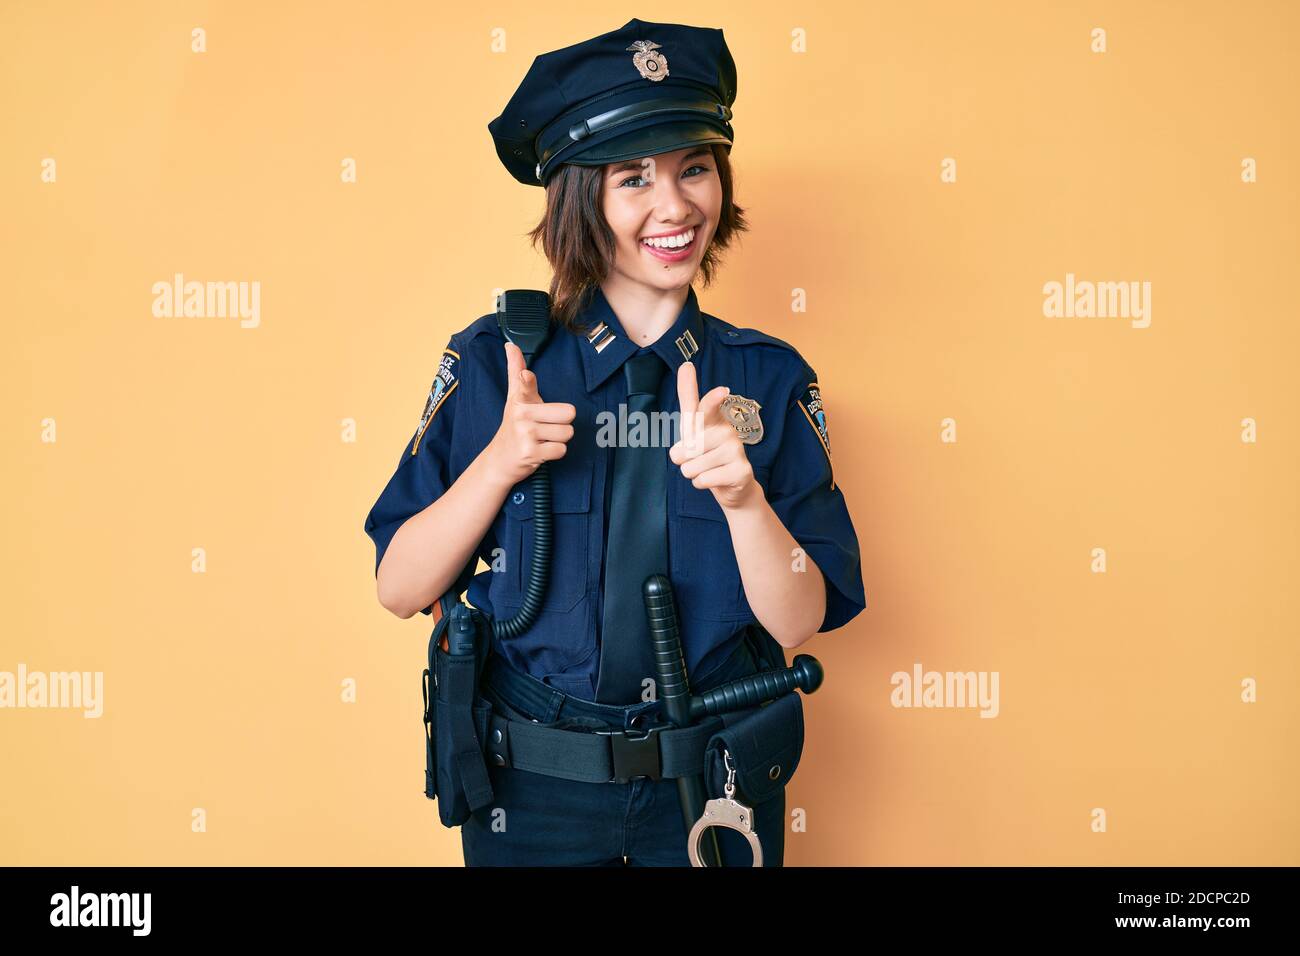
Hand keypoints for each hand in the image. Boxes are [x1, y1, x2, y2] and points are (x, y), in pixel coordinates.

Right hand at [486, 341, 576, 484]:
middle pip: (568, 413)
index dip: (526, 379)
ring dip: (558, 439)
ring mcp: (525, 434)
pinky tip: (541, 451)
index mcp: (520, 399)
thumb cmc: (514, 426)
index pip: (524, 383)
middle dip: (563, 423)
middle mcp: (521, 415)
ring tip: (542, 439)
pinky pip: (561, 449)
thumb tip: (510, 345)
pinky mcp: (530, 453)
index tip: (523, 373)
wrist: (499, 460)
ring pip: (567, 433)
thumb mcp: (515, 398)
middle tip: (546, 427)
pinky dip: (555, 453)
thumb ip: (516, 371)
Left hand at [669, 360, 757, 510]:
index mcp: (714, 419)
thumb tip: (686, 364)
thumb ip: (689, 398)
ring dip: (693, 473)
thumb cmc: (707, 452)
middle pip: (686, 448)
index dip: (713, 400)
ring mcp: (737, 450)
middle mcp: (727, 431)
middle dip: (684, 460)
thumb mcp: (693, 427)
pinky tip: (716, 479)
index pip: (709, 406)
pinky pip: (703, 480)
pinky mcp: (741, 471)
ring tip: (708, 469)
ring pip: (691, 467)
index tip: (722, 391)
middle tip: (699, 459)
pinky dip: (702, 484)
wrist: (731, 485)